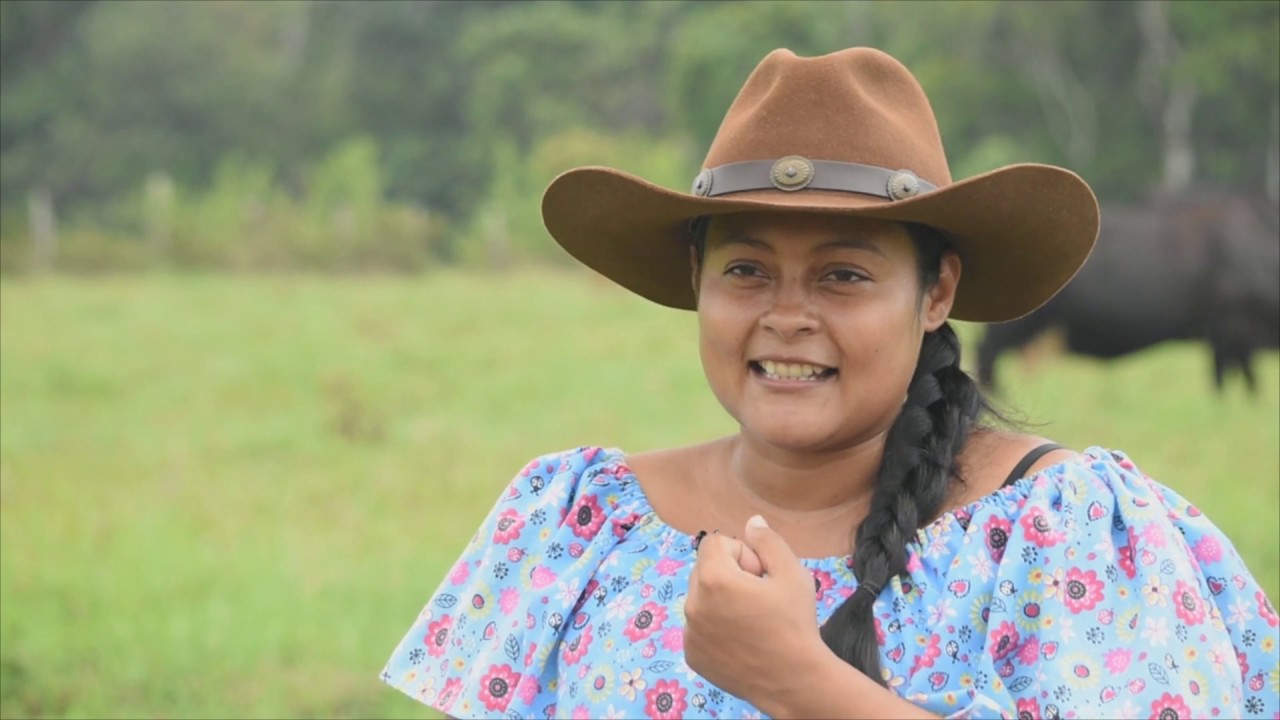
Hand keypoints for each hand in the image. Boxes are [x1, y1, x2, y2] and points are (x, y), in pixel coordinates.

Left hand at [684, 515, 826, 706]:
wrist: (794, 681)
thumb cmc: (795, 624)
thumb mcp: (792, 574)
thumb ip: (768, 542)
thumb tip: (751, 522)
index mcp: (713, 579)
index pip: (715, 543)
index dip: (742, 554)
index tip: (761, 576)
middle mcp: (693, 604)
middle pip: (705, 569)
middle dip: (729, 575)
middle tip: (758, 598)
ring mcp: (690, 632)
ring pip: (701, 598)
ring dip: (721, 601)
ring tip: (750, 620)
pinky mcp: (692, 654)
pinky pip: (698, 626)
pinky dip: (715, 627)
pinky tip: (741, 640)